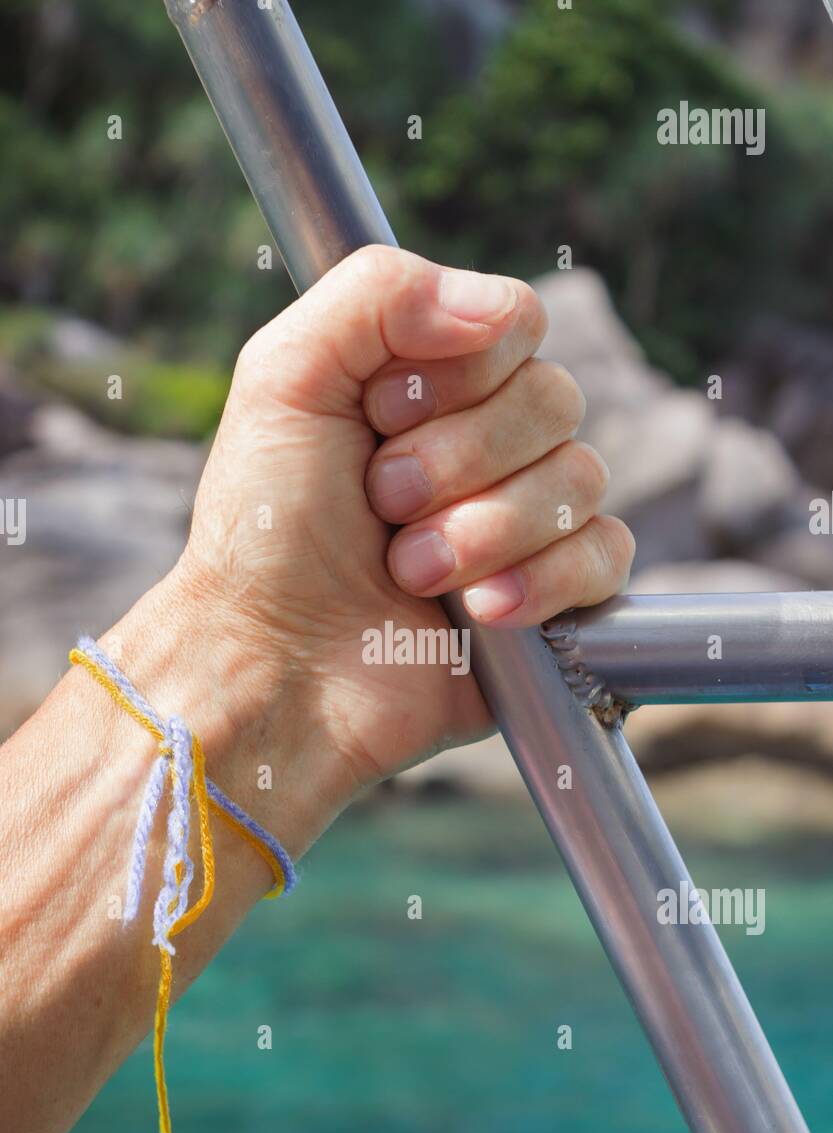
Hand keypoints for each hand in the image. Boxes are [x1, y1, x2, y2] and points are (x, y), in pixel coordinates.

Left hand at [179, 246, 633, 795]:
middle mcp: (483, 443)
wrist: (274, 668)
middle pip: (553, 399)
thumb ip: (377, 293)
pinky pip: (607, 555)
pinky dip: (542, 580)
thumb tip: (501, 309)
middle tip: (382, 505)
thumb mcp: (285, 380)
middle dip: (457, 460)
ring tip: (407, 573)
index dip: (453, 373)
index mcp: (428, 381)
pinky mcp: (551, 598)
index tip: (376, 416)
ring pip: (581, 478)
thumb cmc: (264, 534)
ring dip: (482, 530)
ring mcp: (521, 521)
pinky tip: (477, 612)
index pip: (515, 322)